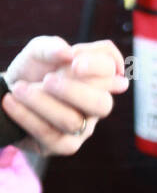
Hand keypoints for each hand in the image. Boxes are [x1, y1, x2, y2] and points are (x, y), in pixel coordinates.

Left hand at [2, 36, 127, 155]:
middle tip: (47, 81)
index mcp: (98, 75)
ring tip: (19, 89)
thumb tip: (67, 53)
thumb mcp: (37, 52)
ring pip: (72, 120)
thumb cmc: (32, 71)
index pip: (110, 68)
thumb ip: (52, 47)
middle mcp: (97, 103)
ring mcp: (84, 127)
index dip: (98, 66)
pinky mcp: (65, 145)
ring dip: (41, 103)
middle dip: (74, 92)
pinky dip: (27, 116)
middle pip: (102, 104)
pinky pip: (50, 134)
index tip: (74, 62)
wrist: (8, 94)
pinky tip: (11, 102)